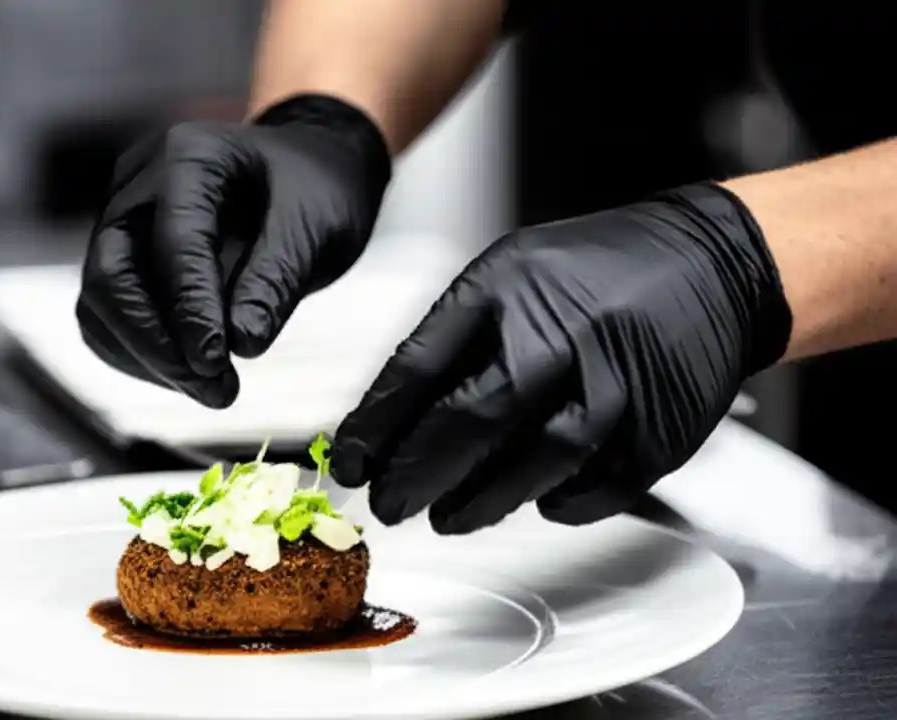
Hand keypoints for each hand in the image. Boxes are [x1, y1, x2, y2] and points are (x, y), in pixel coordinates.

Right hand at [76, 94, 390, 407]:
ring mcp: (119, 221)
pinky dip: (142, 356)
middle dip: (155, 344)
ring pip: (99, 305)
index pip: (172, 241)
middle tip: (215, 390)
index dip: (189, 308)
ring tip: (214, 390)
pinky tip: (191, 374)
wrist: (305, 171)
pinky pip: (106, 318)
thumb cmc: (314, 190)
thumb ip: (276, 281)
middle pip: (110, 275)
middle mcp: (137, 184)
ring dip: (148, 359)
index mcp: (188, 156)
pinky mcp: (118, 258)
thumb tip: (242, 345)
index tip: (216, 363)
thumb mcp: (315, 228)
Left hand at [333, 183, 791, 531]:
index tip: (351, 463)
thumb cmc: (596, 272)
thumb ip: (453, 339)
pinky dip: (555, 504)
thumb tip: (391, 421)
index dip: (375, 427)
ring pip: (530, 466)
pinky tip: (531, 500)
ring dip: (477, 503)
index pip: (419, 368)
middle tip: (389, 505)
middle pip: (469, 422)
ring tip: (446, 515)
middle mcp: (560, 335)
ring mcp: (615, 386)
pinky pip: (594, 491)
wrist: (712, 265)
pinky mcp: (659, 432)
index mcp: (508, 288)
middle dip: (416, 476)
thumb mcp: (509, 273)